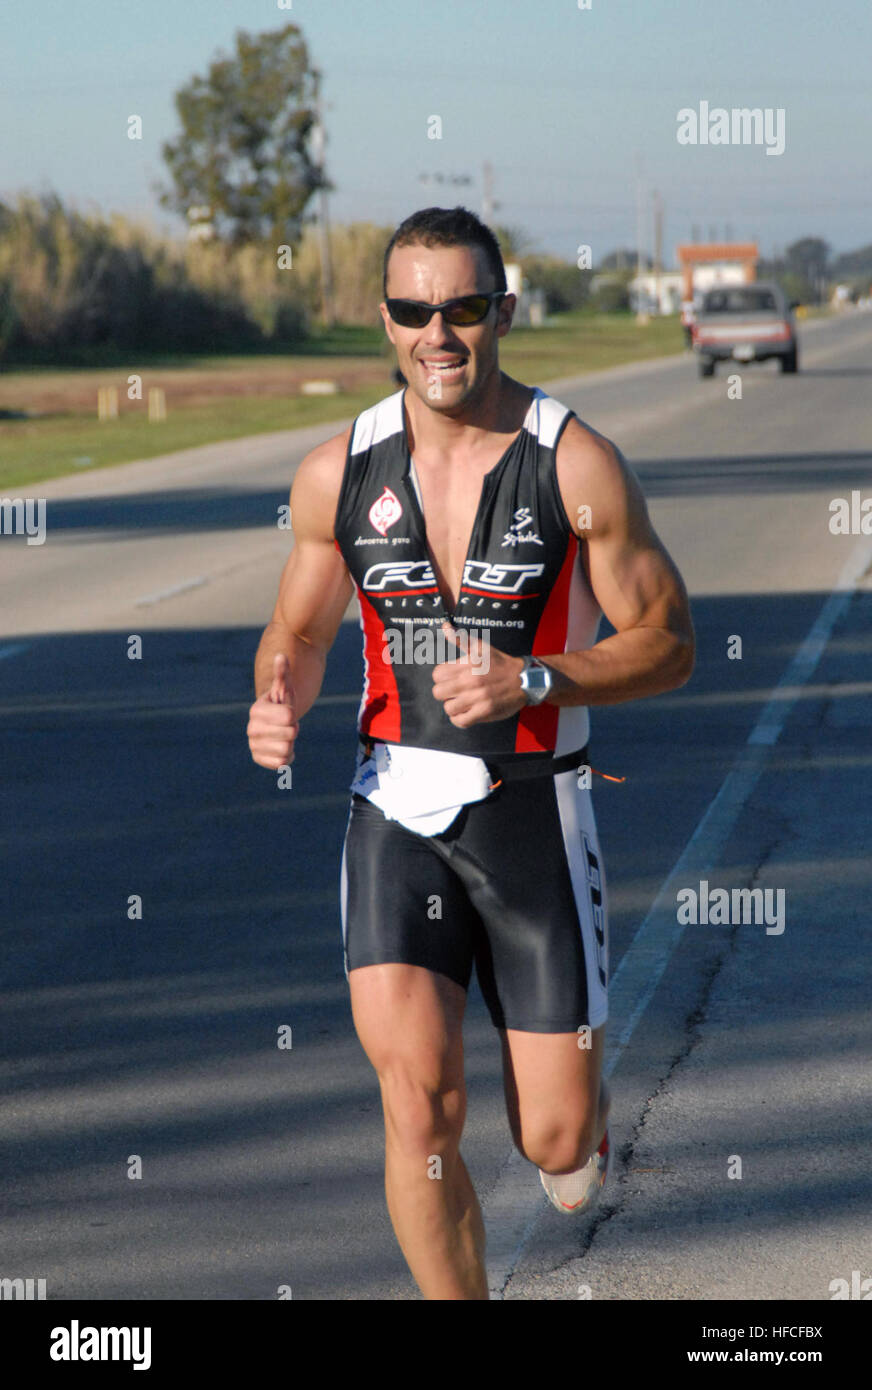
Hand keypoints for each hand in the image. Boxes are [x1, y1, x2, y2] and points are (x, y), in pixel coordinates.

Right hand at [247, 653, 299, 768]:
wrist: (275, 723)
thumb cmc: (282, 703)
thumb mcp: (284, 688)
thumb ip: (283, 673)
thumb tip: (281, 656)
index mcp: (257, 710)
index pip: (289, 715)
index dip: (293, 714)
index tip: (287, 712)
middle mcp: (251, 729)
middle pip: (290, 734)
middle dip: (293, 730)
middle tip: (286, 725)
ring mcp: (254, 745)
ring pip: (286, 749)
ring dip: (291, 743)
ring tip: (283, 736)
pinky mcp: (258, 759)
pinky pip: (281, 763)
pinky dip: (287, 756)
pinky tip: (282, 747)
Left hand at [431, 623, 526, 726]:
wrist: (525, 679)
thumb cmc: (501, 664)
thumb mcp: (482, 647)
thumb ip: (461, 639)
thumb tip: (445, 628)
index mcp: (468, 664)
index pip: (437, 674)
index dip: (441, 678)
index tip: (451, 680)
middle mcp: (471, 680)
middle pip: (438, 692)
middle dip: (445, 693)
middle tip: (455, 693)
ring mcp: (478, 697)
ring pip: (448, 708)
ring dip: (453, 707)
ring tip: (462, 703)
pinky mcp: (485, 712)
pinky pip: (460, 721)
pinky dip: (460, 719)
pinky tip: (466, 713)